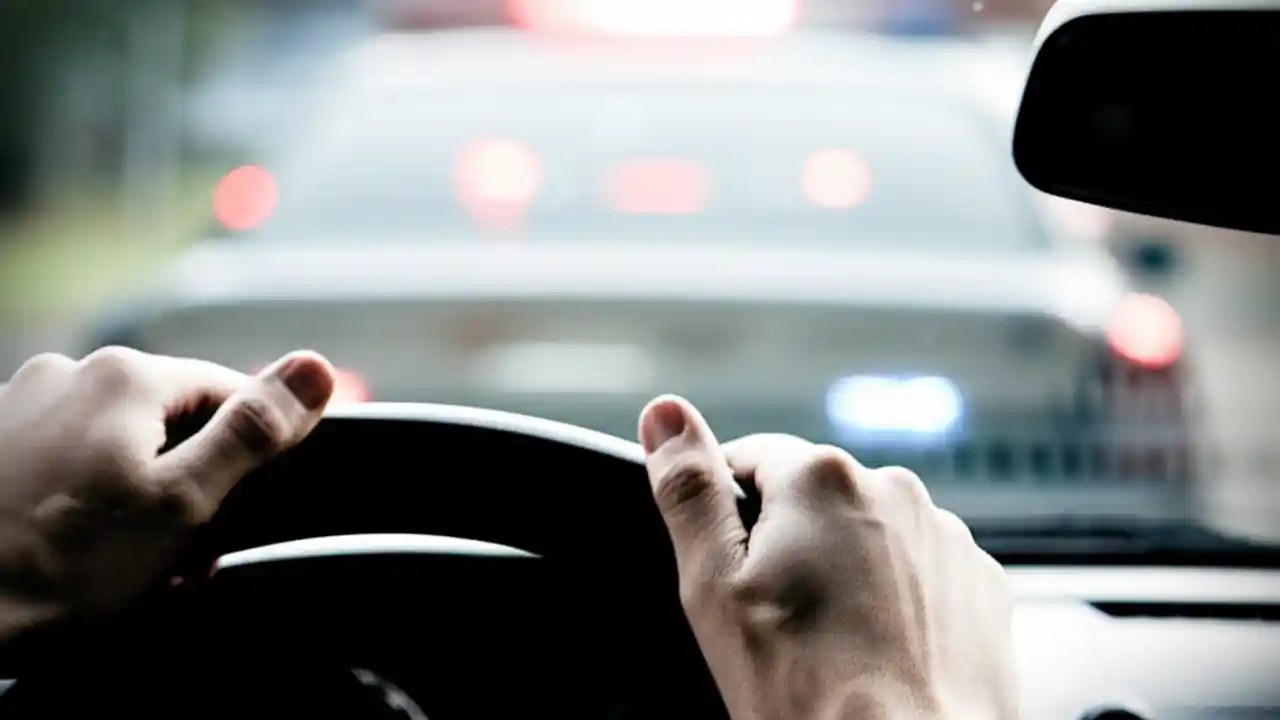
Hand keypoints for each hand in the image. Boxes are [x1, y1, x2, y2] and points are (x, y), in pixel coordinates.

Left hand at [0, 347, 334, 639]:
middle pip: (173, 421)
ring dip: (137, 497)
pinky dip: (84, 500)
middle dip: (188, 485)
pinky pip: (67, 460)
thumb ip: (252, 433)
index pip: (231, 394)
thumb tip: (318, 367)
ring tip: (119, 566)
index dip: (246, 460)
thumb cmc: (58, 570)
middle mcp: (69, 373)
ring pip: (119, 444)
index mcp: (126, 376)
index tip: (226, 519)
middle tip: (173, 558)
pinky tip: (73, 553)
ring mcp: (19, 405)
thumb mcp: (181, 506)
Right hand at [639, 396, 1017, 719]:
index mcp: (820, 476)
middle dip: (789, 544)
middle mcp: (893, 487)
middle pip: (812, 497)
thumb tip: (664, 413)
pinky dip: (898, 599)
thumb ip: (689, 491)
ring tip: (831, 644)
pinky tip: (880, 650)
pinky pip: (921, 570)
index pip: (749, 459)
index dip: (726, 516)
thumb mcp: (715, 589)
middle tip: (776, 621)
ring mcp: (945, 535)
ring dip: (846, 570)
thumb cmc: (807, 691)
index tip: (729, 574)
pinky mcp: (981, 582)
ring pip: (869, 534)